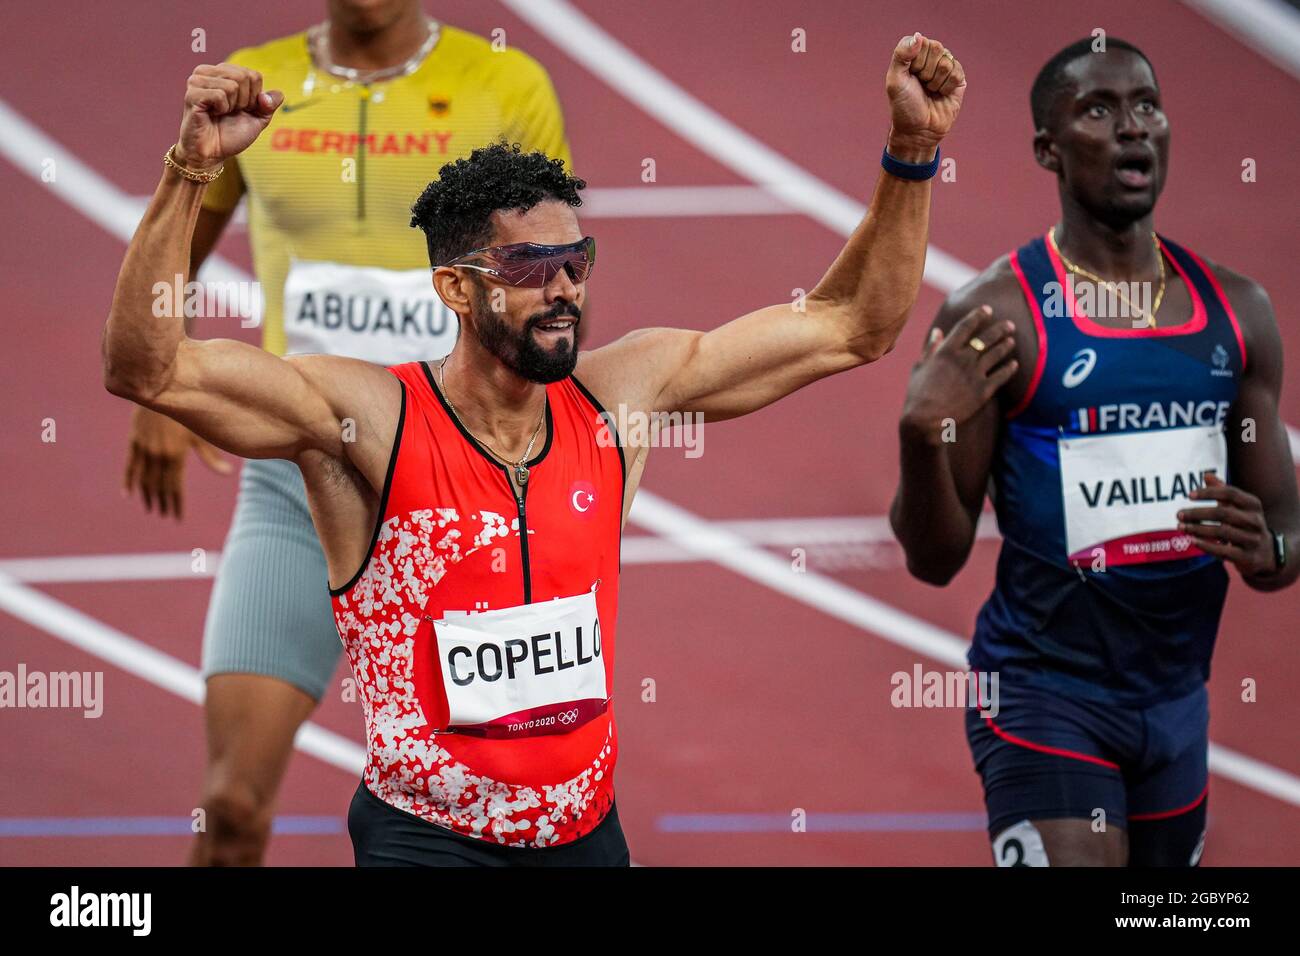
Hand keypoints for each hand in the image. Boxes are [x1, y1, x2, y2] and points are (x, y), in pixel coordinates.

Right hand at [123, 405, 231, 519]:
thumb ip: (210, 456)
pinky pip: (129, 467)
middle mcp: (158, 456)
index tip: (177, 518)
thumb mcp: (199, 434)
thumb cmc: (186, 412)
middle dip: (163, 503)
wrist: (160, 391)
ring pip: (144, 480)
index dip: (176, 504)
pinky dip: (128, 482)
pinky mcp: (134, 442)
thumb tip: (228, 473)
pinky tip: (128, 495)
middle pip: (160, 487)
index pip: (176, 487)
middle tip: (165, 516)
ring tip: (151, 509)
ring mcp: (144, 450)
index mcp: (176, 456)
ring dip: (147, 496)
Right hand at [175, 64, 281, 171]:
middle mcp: (208, 72)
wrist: (212, 153)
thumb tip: (278, 94)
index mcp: (223, 72)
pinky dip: (222, 109)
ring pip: (232, 85)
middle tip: (230, 113)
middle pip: (243, 77)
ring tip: (220, 114)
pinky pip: (219, 95)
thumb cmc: (231, 134)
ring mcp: (197, 80)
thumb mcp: (257, 119)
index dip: (254, 98)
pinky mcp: (191, 93)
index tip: (241, 110)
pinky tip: (212, 114)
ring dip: (232, 106)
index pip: (253, 75)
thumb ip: (269, 105)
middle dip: (244, 101)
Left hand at [885, 33, 966, 160]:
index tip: (910, 76)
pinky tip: (941, 94)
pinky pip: (957, 72)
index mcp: (913, 54)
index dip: (915, 61)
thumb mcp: (895, 80)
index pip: (920, 42)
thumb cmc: (904, 106)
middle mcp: (930, 57)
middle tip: (921, 85)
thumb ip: (901, 54)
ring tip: (931, 92)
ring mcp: (945, 67)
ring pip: (946, 62)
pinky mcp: (958, 78)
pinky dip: (947, 87)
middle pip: (936, 48)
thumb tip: (918, 36)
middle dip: (926, 71)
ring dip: (936, 81)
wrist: (919, 130)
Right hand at [899, 306, 1016, 444]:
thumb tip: (937, 332)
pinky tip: (1014, 364)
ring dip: (1006, 345)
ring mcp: (974, 375)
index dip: (978, 315)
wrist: (924, 420)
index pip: (965, 326)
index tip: (987, 310)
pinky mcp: (983, 391)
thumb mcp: (919, 367)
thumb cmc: (917, 394)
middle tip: (1010, 324)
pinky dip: (1009, 369)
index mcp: (946, 351)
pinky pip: (1001, 376)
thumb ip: (930, 348)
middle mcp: (963, 359)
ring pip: (996, 354)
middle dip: (1000, 329)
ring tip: (1012, 340)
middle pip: (986, 338)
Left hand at [1178, 473, 1275, 576]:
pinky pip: (1224, 551)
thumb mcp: (1238, 507)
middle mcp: (1256, 521)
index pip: (1230, 493)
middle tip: (1179, 514)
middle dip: (1198, 513)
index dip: (1209, 493)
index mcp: (1253, 505)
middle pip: (1223, 513)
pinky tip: (1192, 541)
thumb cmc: (1244, 524)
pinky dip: (1206, 545)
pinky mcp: (1248, 557)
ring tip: (1180, 527)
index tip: (1189, 495)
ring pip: (1222, 532)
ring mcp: (1254, 540)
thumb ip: (1222, 491)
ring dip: (1198, 529)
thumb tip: (1206, 475)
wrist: (1267, 552)